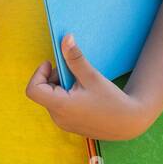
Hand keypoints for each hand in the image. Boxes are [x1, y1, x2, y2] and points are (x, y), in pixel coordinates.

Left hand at [25, 34, 149, 140]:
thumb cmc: (112, 100)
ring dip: (60, 86)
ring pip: (50, 99)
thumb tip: (65, 38)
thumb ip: (75, 58)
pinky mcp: (70, 125)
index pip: (33, 90)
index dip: (39, 74)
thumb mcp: (92, 76)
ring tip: (81, 83)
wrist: (129, 123)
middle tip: (73, 71)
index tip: (52, 63)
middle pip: (42, 92)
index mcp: (61, 106)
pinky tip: (83, 93)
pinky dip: (65, 96)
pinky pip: (59, 107)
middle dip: (53, 77)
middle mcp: (58, 118)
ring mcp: (64, 123)